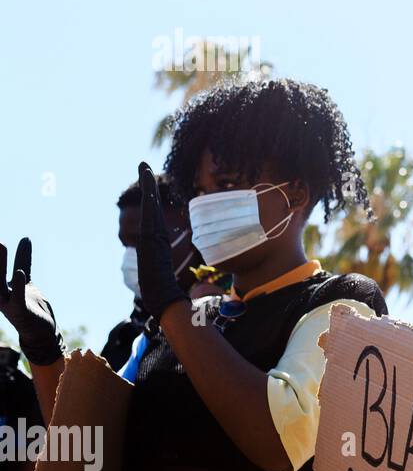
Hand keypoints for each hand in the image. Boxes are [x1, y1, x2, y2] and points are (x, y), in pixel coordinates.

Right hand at [0, 238, 64, 366]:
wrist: (41, 332)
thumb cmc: (32, 306)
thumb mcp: (26, 279)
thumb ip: (24, 260)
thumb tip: (25, 238)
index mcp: (2, 285)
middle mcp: (1, 293)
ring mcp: (8, 303)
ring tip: (0, 244)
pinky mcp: (20, 311)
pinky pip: (17, 298)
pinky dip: (17, 286)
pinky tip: (19, 272)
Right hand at [136, 162, 187, 318]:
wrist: (165, 305)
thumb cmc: (176, 299)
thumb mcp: (192, 288)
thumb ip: (201, 288)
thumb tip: (211, 291)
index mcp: (159, 245)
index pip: (157, 218)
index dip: (154, 201)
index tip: (152, 184)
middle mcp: (152, 240)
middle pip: (150, 208)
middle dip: (147, 186)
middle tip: (143, 165)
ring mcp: (149, 240)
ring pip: (149, 209)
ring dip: (147, 188)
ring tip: (145, 168)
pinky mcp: (149, 240)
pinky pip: (149, 215)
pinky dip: (148, 199)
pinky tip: (148, 182)